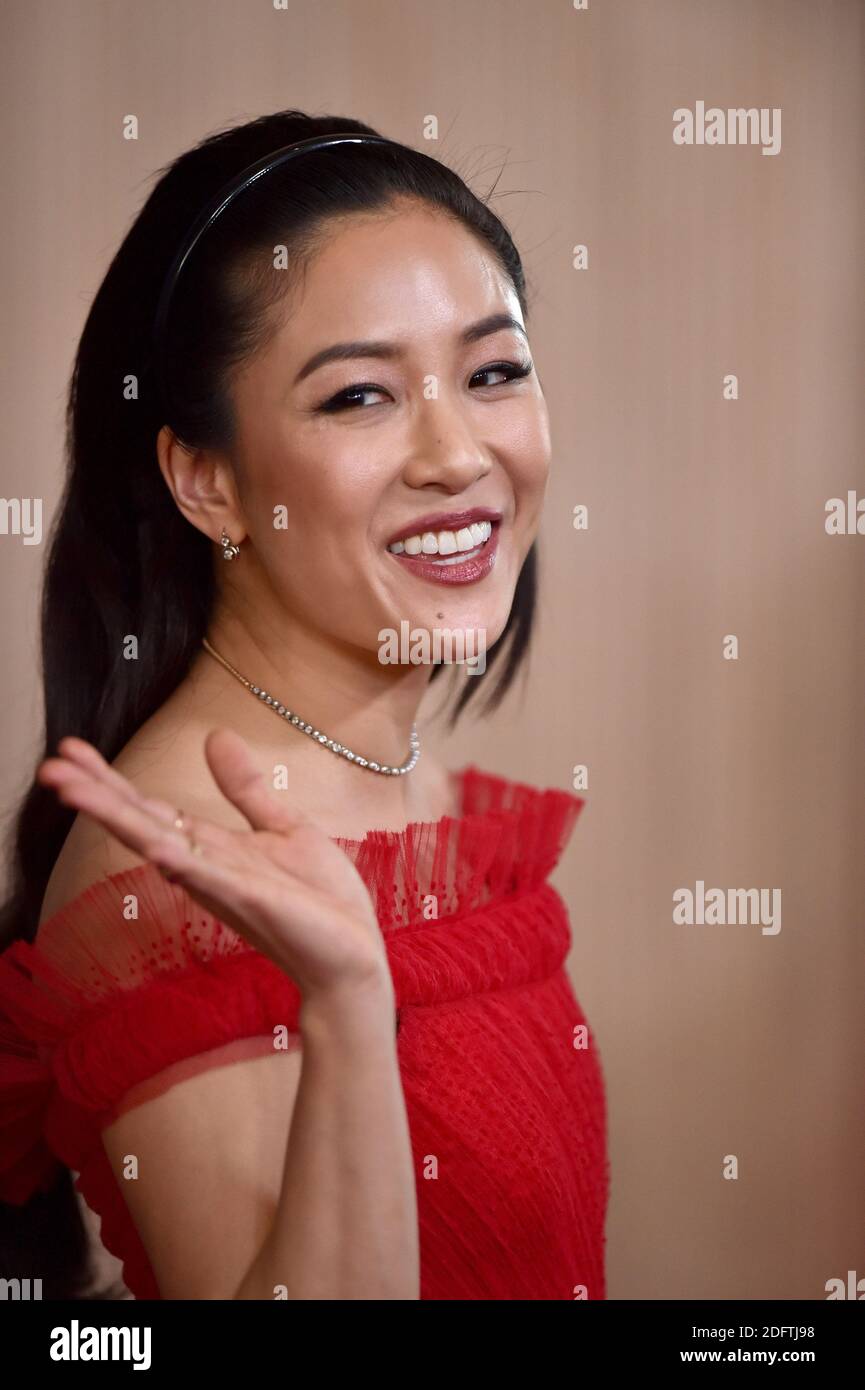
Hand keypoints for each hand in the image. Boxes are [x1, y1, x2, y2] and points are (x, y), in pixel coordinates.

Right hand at [37, 729, 391, 1001]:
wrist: (354, 954)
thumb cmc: (320, 900)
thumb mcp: (284, 826)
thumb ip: (245, 788)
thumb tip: (215, 735)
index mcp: (211, 848)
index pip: (149, 809)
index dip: (109, 781)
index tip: (70, 750)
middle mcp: (205, 867)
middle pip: (140, 824)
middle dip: (95, 795)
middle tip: (50, 766)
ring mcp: (224, 885)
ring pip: (159, 846)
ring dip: (117, 818)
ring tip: (73, 792)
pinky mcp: (252, 901)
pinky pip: (209, 878)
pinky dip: (180, 862)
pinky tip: (153, 846)